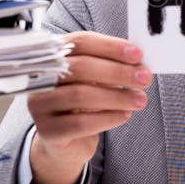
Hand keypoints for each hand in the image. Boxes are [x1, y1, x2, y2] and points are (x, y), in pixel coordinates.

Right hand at [27, 31, 150, 183]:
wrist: (65, 141)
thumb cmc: (83, 103)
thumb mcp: (95, 79)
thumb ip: (110, 66)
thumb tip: (138, 63)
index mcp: (54, 56)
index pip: (81, 42)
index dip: (110, 47)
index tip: (137, 54)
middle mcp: (41, 77)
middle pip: (81, 67)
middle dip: (118, 72)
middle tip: (144, 78)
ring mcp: (39, 104)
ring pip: (81, 95)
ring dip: (117, 96)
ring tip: (140, 99)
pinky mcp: (47, 130)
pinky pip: (80, 123)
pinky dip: (108, 118)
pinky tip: (125, 115)